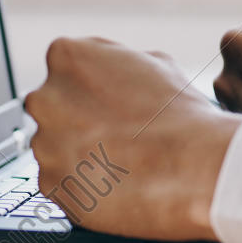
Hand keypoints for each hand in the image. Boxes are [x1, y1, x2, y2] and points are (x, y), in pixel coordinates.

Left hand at [24, 37, 241, 240]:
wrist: (196, 166)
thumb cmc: (181, 114)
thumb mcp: (154, 63)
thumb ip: (115, 63)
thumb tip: (108, 70)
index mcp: (66, 57)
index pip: (63, 67)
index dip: (90, 86)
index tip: (107, 101)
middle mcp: (46, 97)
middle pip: (50, 106)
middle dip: (75, 119)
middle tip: (113, 133)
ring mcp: (45, 143)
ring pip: (53, 146)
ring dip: (77, 153)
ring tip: (120, 160)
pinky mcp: (51, 185)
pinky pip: (60, 181)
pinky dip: (81, 184)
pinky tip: (114, 180)